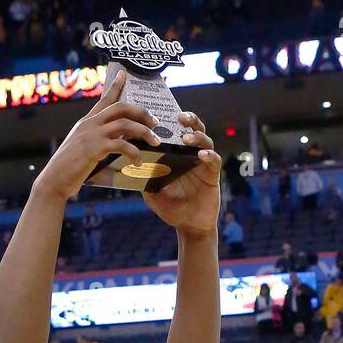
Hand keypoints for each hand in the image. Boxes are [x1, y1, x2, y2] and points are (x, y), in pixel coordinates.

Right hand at [34, 70, 162, 202]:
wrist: (54, 181)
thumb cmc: (68, 169)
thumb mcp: (83, 149)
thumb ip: (97, 141)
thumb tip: (116, 142)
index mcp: (87, 122)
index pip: (104, 99)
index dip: (115, 86)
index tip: (124, 74)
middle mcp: (90, 124)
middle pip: (121, 107)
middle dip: (142, 112)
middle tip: (155, 122)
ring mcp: (92, 135)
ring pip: (125, 124)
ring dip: (144, 132)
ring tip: (155, 141)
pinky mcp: (94, 148)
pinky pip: (121, 145)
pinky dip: (134, 152)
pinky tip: (138, 161)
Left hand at [142, 111, 220, 235]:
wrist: (189, 226)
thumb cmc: (171, 208)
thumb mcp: (152, 193)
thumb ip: (143, 178)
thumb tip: (128, 164)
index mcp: (177, 156)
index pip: (176, 132)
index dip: (170, 122)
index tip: (160, 116)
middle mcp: (191, 155)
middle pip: (194, 129)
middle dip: (189, 119)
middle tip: (179, 116)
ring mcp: (203, 164)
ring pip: (205, 141)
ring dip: (197, 136)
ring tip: (186, 137)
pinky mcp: (213, 174)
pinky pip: (214, 160)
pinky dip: (209, 155)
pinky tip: (200, 155)